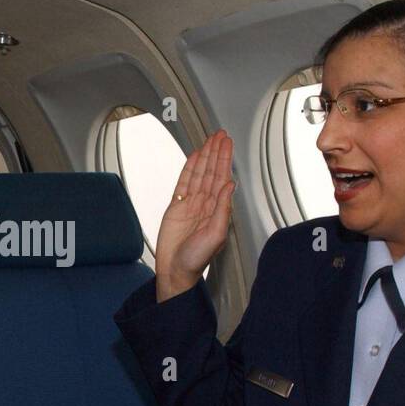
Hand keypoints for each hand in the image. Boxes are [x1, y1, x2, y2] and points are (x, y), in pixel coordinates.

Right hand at [154, 131, 234, 302]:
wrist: (175, 271)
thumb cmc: (196, 260)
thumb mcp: (215, 235)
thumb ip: (223, 209)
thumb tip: (229, 186)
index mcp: (217, 209)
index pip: (222, 178)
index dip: (224, 160)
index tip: (227, 144)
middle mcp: (205, 204)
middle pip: (211, 171)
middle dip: (216, 152)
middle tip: (220, 134)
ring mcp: (191, 204)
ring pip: (199, 174)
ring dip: (205, 157)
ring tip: (209, 140)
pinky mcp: (176, 207)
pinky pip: (184, 183)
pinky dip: (189, 169)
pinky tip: (194, 158)